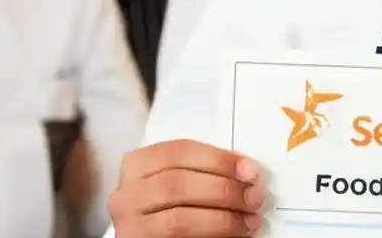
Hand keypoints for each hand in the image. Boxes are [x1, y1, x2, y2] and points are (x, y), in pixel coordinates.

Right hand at [108, 140, 262, 236]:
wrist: (160, 234)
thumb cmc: (175, 202)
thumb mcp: (184, 179)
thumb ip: (205, 171)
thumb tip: (246, 171)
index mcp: (137, 164)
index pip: (178, 151)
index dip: (218, 159)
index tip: (251, 170)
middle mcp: (125, 194)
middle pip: (178, 184)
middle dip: (224, 190)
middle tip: (255, 197)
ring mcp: (127, 225)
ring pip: (180, 219)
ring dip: (224, 219)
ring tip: (251, 220)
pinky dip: (214, 236)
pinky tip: (236, 235)